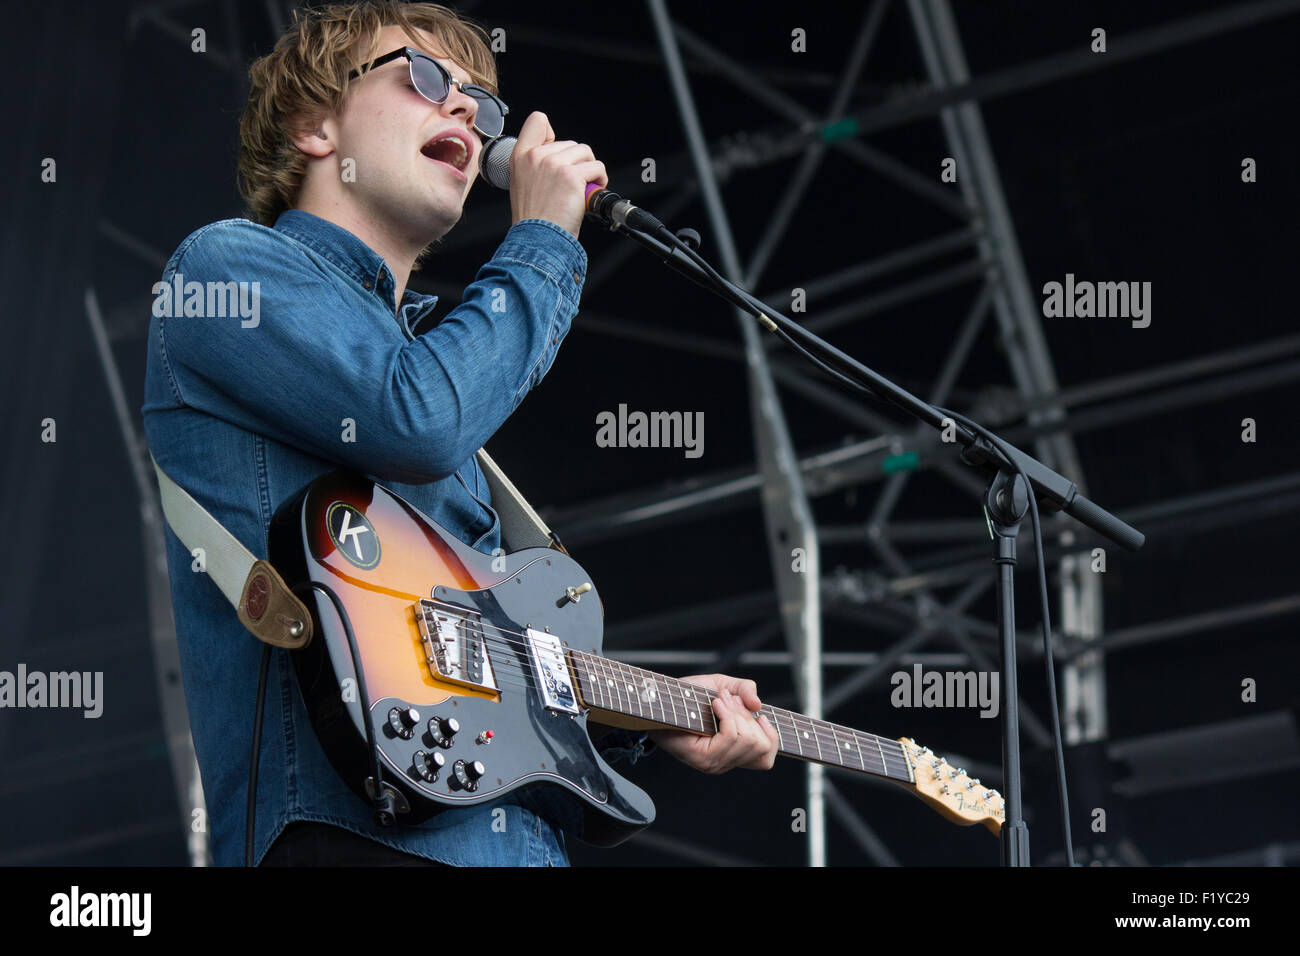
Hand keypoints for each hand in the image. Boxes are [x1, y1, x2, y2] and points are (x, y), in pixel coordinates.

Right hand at [507, 111, 607, 239]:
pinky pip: (597, 168)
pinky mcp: (571, 175)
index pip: (538, 120)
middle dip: (577, 163)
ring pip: (586, 153)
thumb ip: (537, 164)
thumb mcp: (524, 182)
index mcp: (520, 156)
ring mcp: (553, 163)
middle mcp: (536, 156)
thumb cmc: (534, 218)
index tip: (558, 155)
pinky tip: (590, 193)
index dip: (552, 134)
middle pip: (571, 143)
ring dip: (590, 171)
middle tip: (572, 185)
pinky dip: (599, 181)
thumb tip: (562, 155)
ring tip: (583, 188)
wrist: (537, 238)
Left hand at [648, 674, 778, 773]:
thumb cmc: (688, 695)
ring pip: (745, 740)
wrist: (659, 699)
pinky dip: (727, 715)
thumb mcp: (722, 685)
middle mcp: (724, 763)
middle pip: (759, 745)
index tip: (759, 715)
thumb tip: (759, 706)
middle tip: (727, 700)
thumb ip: (745, 690)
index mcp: (732, 753)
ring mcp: (713, 764)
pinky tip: (716, 704)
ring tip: (719, 700)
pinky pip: (729, 736)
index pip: (766, 759)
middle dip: (747, 716)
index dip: (771, 736)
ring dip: (735, 712)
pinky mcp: (701, 759)